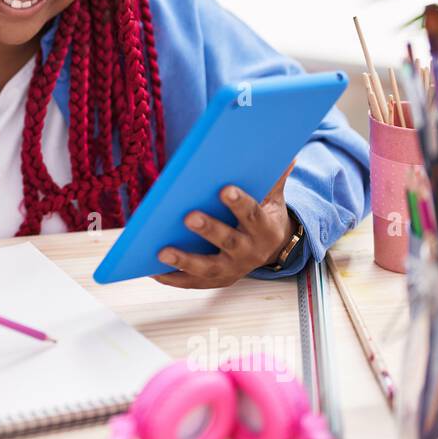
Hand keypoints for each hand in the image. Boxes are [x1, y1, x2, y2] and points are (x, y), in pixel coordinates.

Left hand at [153, 163, 295, 289]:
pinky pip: (193, 282)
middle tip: (188, 217)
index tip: (225, 189)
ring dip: (184, 260)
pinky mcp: (217, 280)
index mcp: (265, 229)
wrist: (271, 248)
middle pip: (229, 241)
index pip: (252, 214)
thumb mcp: (273, 197)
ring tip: (161, 251)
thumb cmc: (265, 214)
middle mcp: (250, 252)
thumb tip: (286, 156)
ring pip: (208, 267)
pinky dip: (172, 278)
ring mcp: (233, 269)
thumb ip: (274, 179)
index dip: (239, 203)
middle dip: (209, 229)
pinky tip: (151, 270)